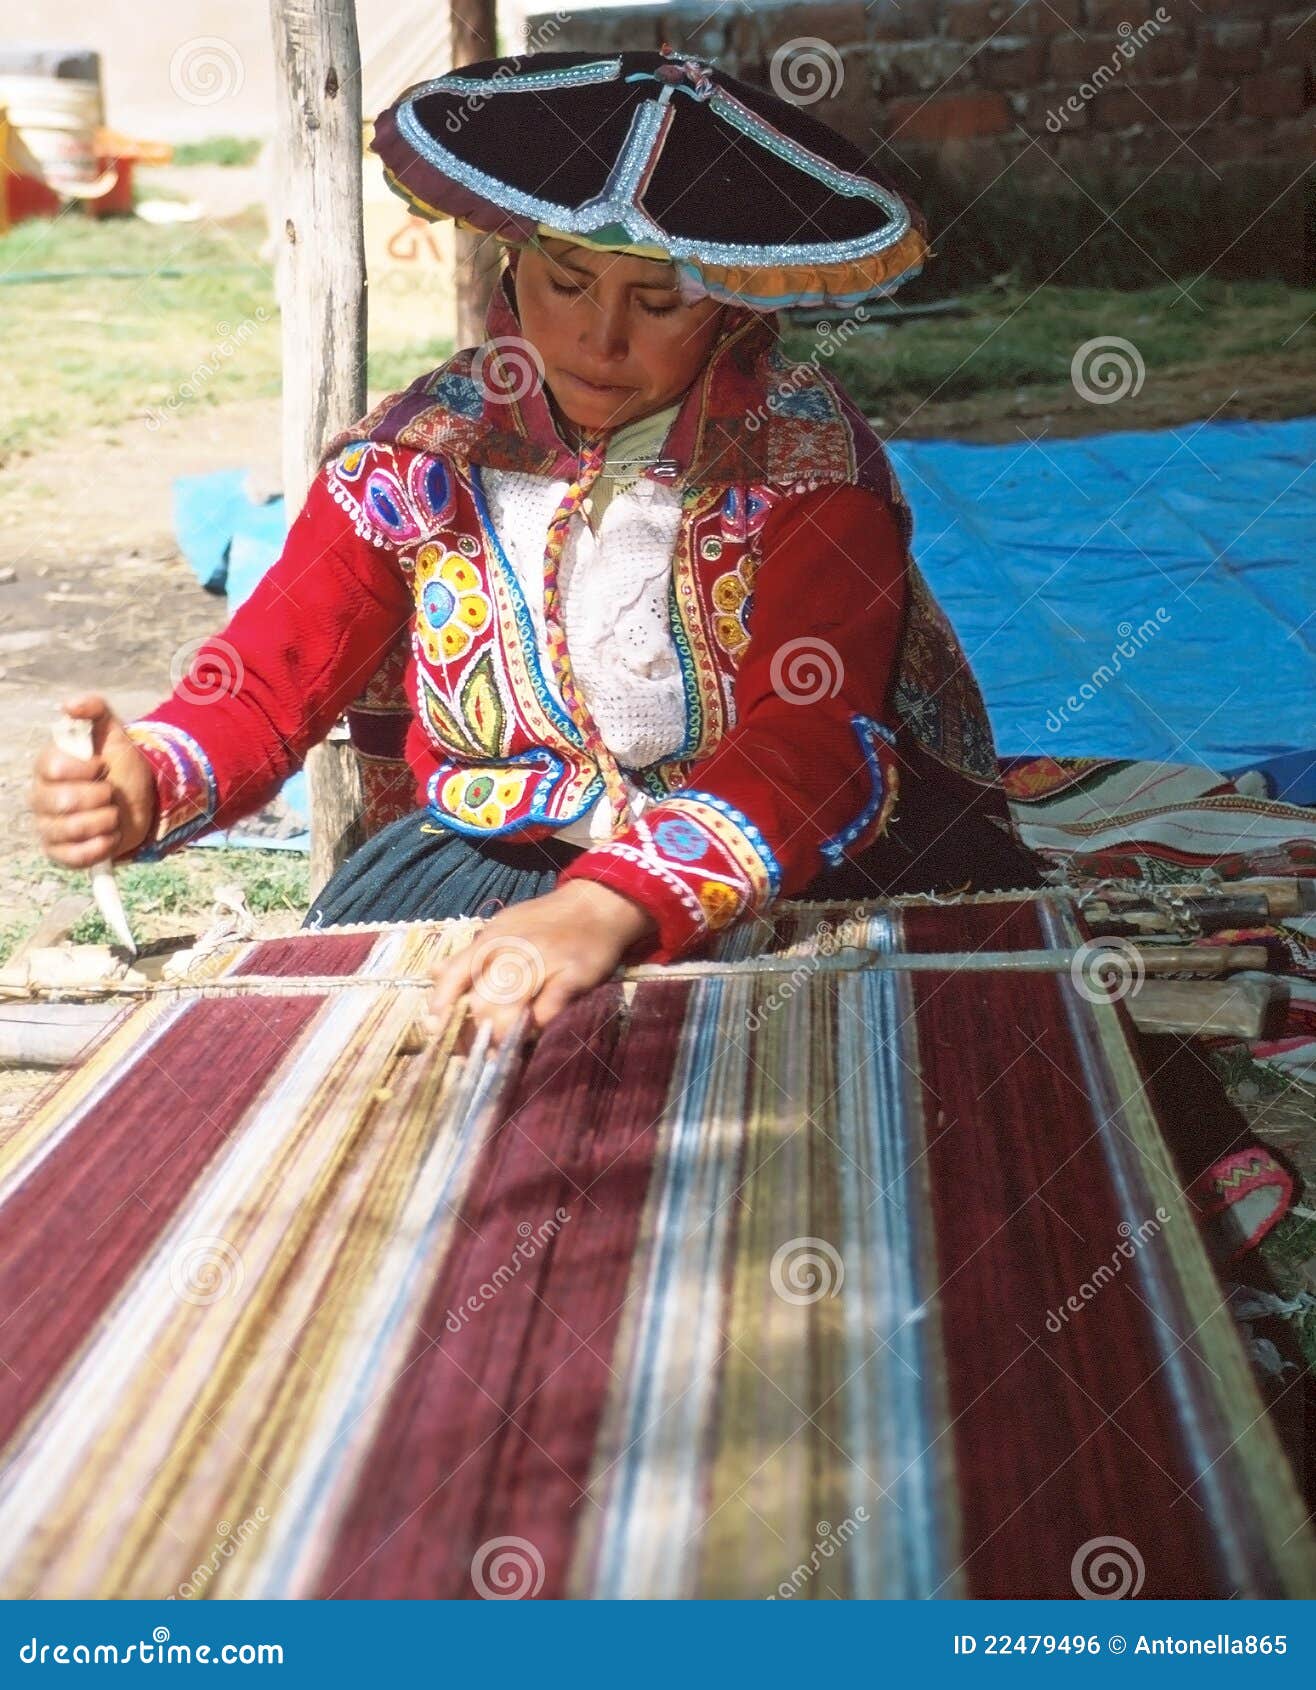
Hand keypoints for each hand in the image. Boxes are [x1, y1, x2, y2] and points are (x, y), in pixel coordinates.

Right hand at [29, 693, 156, 867]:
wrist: (139, 801)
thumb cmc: (119, 766)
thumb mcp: (114, 733)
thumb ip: (95, 709)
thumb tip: (68, 705)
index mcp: (47, 767)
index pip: (53, 768)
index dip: (85, 769)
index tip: (101, 767)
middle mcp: (41, 797)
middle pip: (63, 801)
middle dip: (100, 797)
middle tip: (110, 793)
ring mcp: (48, 827)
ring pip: (73, 830)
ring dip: (106, 821)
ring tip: (113, 814)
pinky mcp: (60, 854)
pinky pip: (75, 857)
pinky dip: (102, 847)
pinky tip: (111, 836)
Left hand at [425, 879, 657, 1046]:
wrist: (597, 904)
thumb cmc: (545, 921)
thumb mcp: (502, 928)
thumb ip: (469, 955)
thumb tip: (433, 973)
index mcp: (491, 939)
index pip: (455, 974)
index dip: (441, 1005)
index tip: (435, 1030)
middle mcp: (513, 949)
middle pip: (481, 998)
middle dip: (474, 1030)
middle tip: (474, 1051)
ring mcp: (544, 962)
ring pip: (511, 1007)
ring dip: (502, 1035)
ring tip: (499, 1051)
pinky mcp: (573, 975)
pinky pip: (548, 1010)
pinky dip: (537, 1027)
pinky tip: (533, 1033)